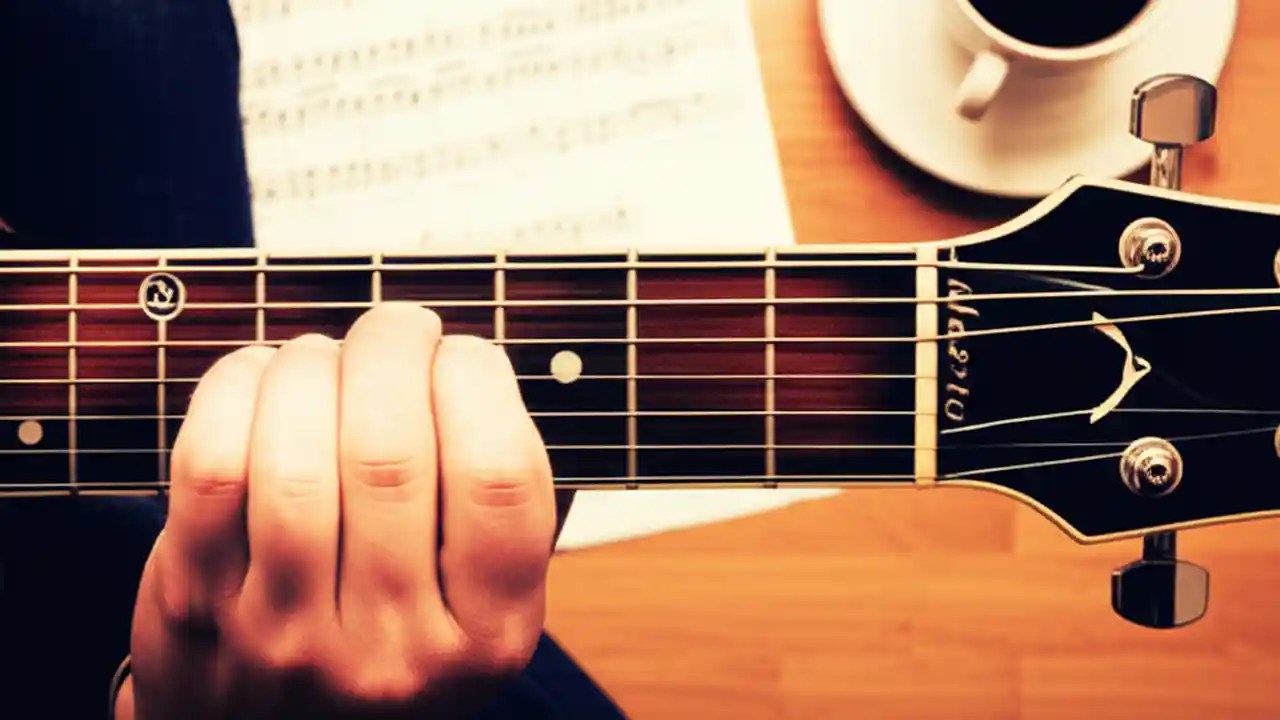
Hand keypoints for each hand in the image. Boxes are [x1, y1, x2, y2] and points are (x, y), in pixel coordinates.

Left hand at [120, 304, 557, 718]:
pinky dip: (238, 391)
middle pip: (389, 451)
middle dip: (392, 349)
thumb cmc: (399, 646)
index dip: (479, 382)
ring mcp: (285, 634)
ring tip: (329, 357)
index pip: (497, 478)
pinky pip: (211, 467)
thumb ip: (501, 503)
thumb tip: (467, 361)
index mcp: (487, 636)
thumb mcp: (488, 605)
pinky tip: (265, 377)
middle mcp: (391, 648)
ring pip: (294, 454)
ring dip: (314, 366)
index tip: (464, 355)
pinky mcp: (196, 609)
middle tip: (398, 329)